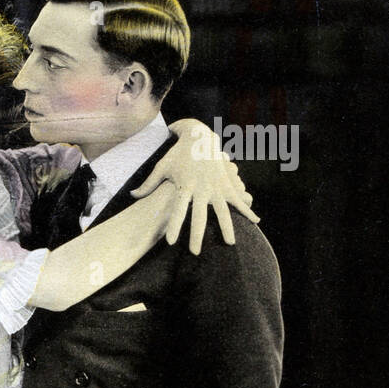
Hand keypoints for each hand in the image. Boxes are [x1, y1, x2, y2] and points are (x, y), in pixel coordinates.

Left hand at [131, 118, 258, 254]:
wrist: (200, 134)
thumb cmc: (178, 153)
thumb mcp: (161, 167)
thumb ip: (148, 184)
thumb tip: (132, 196)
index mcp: (185, 186)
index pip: (177, 210)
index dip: (174, 225)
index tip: (171, 242)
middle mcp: (201, 188)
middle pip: (199, 216)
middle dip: (197, 235)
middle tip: (195, 253)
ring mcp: (216, 186)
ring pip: (223, 211)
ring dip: (227, 228)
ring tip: (230, 244)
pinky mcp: (227, 182)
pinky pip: (238, 199)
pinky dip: (247, 210)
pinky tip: (256, 222)